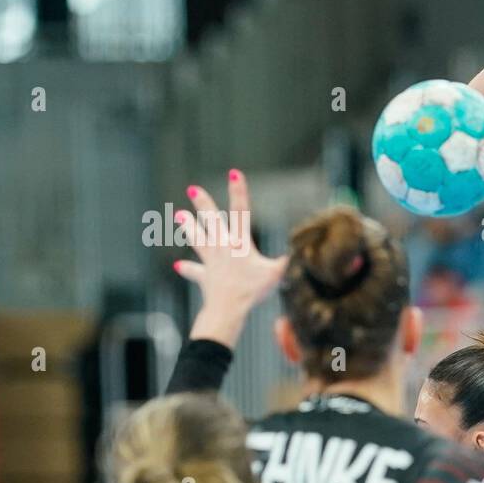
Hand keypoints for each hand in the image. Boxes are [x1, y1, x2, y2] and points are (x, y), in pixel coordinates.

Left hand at [175, 169, 287, 346]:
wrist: (228, 309)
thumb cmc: (253, 291)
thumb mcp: (276, 274)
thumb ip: (289, 260)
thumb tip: (305, 248)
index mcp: (240, 243)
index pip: (241, 212)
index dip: (238, 192)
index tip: (234, 173)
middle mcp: (222, 247)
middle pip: (211, 221)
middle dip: (203, 204)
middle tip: (193, 189)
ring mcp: (211, 261)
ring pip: (197, 240)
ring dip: (189, 227)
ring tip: (178, 216)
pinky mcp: (205, 277)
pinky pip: (195, 271)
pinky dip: (188, 269)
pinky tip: (178, 266)